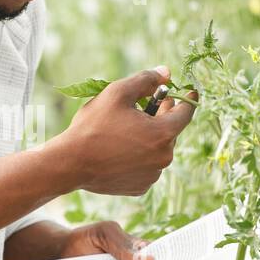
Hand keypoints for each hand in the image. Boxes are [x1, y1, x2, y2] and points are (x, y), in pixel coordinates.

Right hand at [55, 66, 197, 196]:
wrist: (70, 163)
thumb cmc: (93, 126)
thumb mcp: (117, 93)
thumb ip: (145, 80)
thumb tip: (166, 73)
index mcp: (163, 133)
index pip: (186, 112)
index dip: (187, 98)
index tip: (188, 90)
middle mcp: (164, 157)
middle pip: (171, 130)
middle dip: (160, 116)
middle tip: (143, 106)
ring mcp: (153, 175)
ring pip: (158, 149)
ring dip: (148, 137)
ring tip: (125, 130)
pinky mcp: (140, 187)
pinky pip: (146, 166)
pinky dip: (139, 156)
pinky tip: (119, 150)